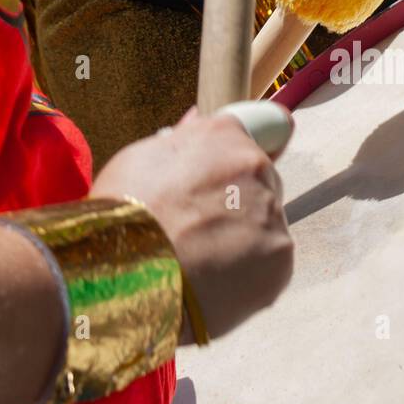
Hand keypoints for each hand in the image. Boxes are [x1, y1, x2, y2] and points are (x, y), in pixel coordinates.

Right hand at [92, 107, 293, 337]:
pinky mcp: (281, 256)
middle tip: (199, 230)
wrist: (125, 275)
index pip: (256, 133)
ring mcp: (272, 212)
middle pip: (261, 184)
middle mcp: (256, 166)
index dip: (237, 161)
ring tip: (200, 262)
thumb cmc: (122, 214)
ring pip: (266, 226)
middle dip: (239, 203)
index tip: (228, 178)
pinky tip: (215, 282)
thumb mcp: (139, 160)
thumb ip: (180, 141)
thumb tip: (197, 120)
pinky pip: (271, 264)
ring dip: (243, 241)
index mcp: (223, 135)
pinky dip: (250, 275)